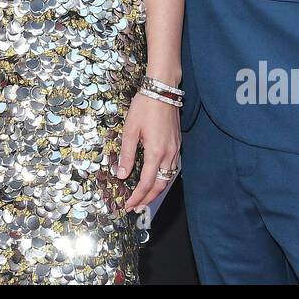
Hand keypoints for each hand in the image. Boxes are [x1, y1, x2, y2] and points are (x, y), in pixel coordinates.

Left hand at [117, 91, 180, 212]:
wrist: (163, 90)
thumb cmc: (144, 107)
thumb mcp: (130, 130)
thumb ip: (126, 154)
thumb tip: (121, 174)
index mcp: (155, 152)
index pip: (146, 183)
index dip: (137, 197)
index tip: (127, 206)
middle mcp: (169, 154)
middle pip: (160, 185)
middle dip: (147, 199)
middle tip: (136, 208)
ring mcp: (176, 150)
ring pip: (168, 178)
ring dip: (156, 191)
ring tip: (145, 198)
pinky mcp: (177, 144)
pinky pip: (172, 168)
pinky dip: (163, 179)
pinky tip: (156, 180)